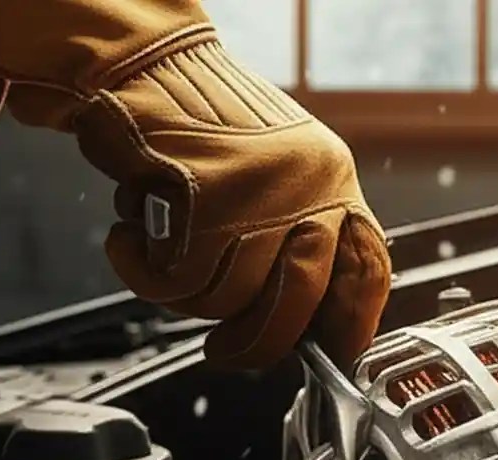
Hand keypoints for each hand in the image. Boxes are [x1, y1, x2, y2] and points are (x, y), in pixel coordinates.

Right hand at [0, 0, 390, 368]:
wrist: (142, 66)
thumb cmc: (200, 126)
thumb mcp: (278, 175)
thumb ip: (297, 238)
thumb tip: (305, 324)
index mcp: (333, 181)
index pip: (367, 268)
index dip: (353, 322)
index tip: (333, 355)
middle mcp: (307, 187)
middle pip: (294, 306)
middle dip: (255, 343)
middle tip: (225, 350)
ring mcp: (256, 196)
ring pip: (225, 301)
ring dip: (183, 294)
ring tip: (161, 253)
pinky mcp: (201, 203)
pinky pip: (175, 285)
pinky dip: (142, 275)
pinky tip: (130, 241)